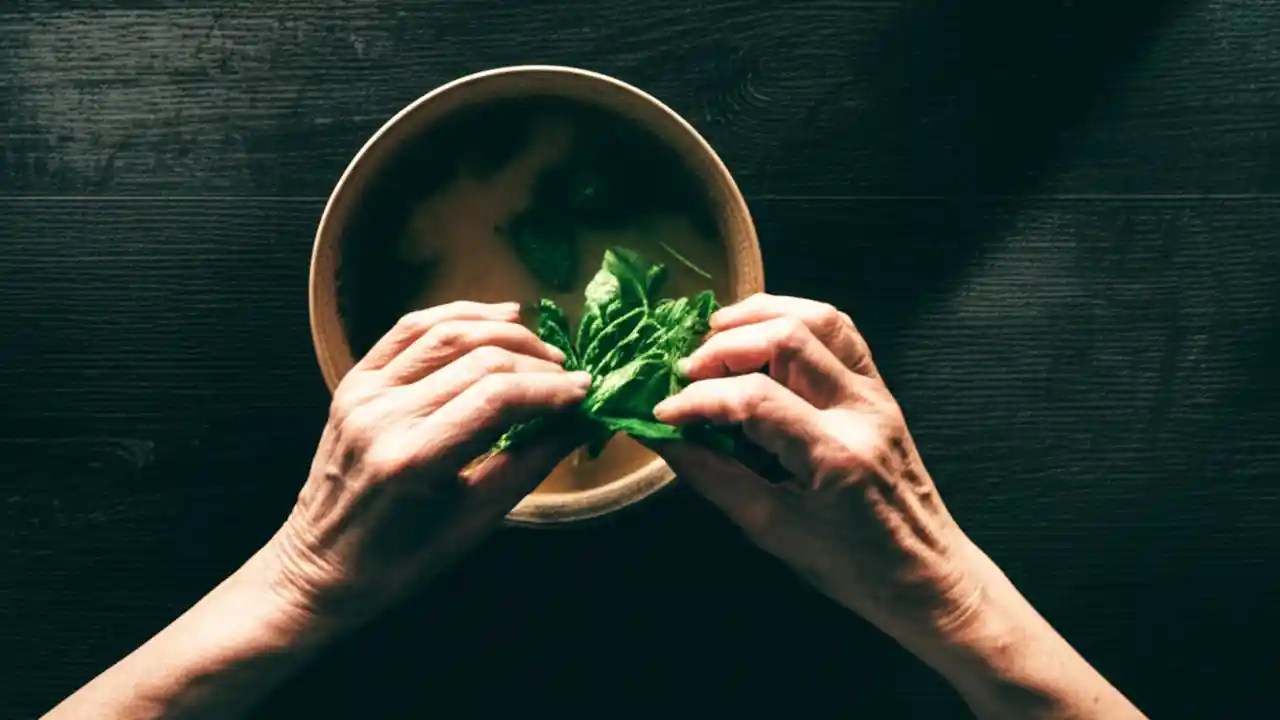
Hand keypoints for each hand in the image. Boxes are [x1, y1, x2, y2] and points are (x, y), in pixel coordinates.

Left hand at [268, 301, 588, 627]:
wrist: (319, 568)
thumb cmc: (401, 561)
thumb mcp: (476, 521)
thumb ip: (530, 462)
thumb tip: (582, 421)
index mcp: (412, 461)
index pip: (496, 398)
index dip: (550, 388)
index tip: (587, 391)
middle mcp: (382, 416)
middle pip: (478, 361)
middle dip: (536, 364)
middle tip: (571, 378)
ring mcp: (362, 393)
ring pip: (446, 333)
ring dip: (504, 332)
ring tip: (543, 349)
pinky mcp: (354, 381)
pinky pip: (410, 328)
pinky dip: (458, 313)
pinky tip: (496, 317)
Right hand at [652, 294, 980, 649]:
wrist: (927, 576)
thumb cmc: (853, 567)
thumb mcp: (773, 531)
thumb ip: (716, 478)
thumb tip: (665, 440)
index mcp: (836, 455)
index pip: (756, 399)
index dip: (699, 398)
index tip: (664, 412)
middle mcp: (861, 411)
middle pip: (790, 338)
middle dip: (726, 344)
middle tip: (685, 369)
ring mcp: (877, 395)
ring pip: (821, 319)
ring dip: (761, 316)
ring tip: (715, 333)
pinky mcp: (880, 391)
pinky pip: (840, 333)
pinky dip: (794, 320)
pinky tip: (760, 335)